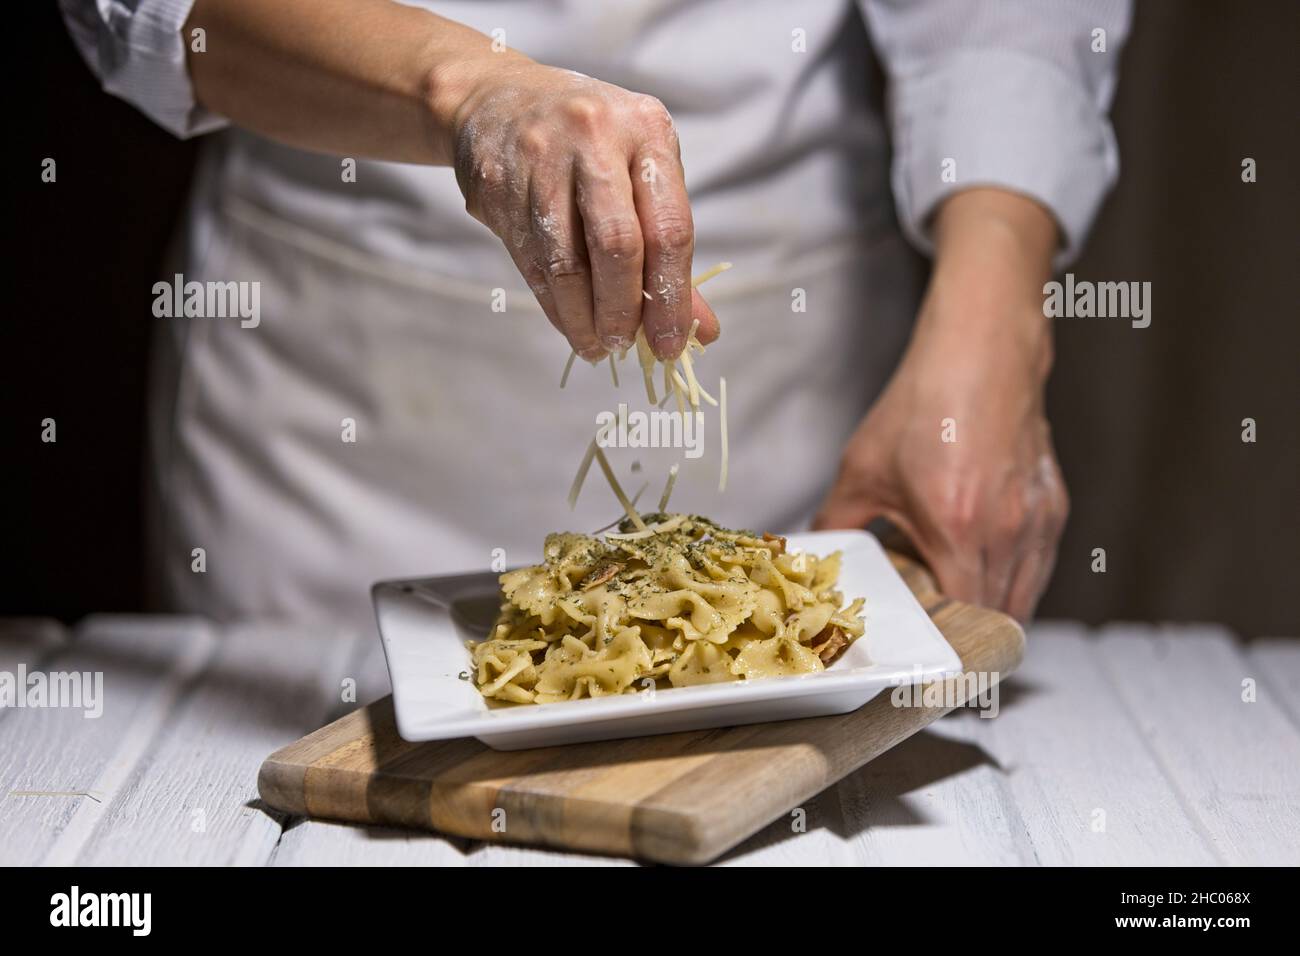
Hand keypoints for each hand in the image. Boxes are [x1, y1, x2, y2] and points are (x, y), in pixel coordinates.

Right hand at [439, 56, 718, 360]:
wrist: (496, 99)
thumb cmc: (591, 143)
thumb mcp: (641, 171)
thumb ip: (670, 248)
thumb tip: (700, 329)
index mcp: (645, 130)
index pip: (668, 227)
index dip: (671, 296)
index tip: (670, 343)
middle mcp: (593, 139)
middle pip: (616, 245)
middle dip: (623, 310)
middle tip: (624, 346)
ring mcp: (539, 159)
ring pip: (565, 263)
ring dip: (583, 318)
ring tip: (597, 346)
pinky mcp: (498, 186)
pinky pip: (531, 263)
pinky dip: (554, 305)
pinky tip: (570, 324)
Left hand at [814, 189, 1068, 620]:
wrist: (980, 354)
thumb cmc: (924, 406)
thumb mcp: (863, 470)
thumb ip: (840, 522)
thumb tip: (818, 557)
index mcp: (959, 531)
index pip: (963, 621)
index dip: (946, 649)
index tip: (928, 665)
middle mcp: (1008, 534)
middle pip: (999, 620)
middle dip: (968, 638)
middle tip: (938, 643)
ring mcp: (1038, 522)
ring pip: (1025, 598)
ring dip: (994, 612)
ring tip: (957, 608)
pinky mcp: (1054, 507)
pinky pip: (1037, 567)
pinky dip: (1013, 580)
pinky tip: (980, 567)